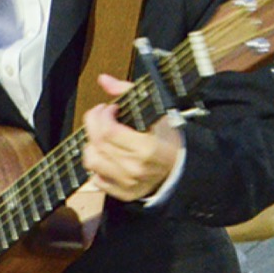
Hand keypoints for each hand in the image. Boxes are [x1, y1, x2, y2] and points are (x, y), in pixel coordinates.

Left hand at [81, 73, 181, 201]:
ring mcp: (128, 183)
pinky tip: (106, 154)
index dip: (102, 115)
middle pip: (98, 143)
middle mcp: (136, 168)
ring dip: (92, 144)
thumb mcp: (155, 112)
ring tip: (102, 137)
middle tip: (101, 116)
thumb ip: (128, 92)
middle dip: (93, 123)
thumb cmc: (168, 139)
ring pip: (92, 160)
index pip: (108, 130)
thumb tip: (104, 80)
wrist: (181, 168)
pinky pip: (95, 179)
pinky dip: (97, 165)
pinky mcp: (123, 193)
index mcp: (147, 148)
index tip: (109, 108)